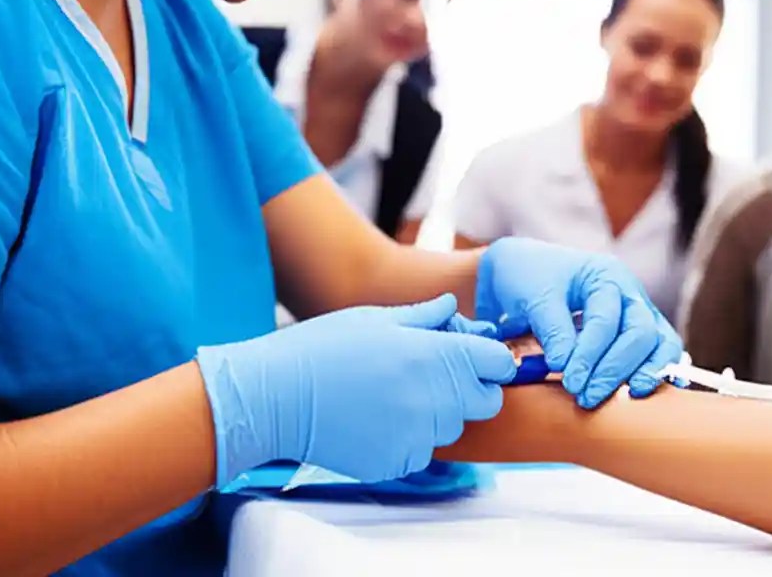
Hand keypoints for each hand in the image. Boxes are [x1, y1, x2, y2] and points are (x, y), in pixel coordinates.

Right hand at [195, 295, 515, 487]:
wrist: (273, 397)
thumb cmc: (321, 349)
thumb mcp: (375, 319)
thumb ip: (424, 317)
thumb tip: (453, 308)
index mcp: (432, 356)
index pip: (497, 363)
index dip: (489, 359)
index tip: (474, 357)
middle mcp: (432, 399)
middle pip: (485, 402)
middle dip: (469, 389)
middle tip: (432, 377)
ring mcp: (416, 436)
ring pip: (452, 428)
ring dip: (436, 414)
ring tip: (392, 395)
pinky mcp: (396, 463)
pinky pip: (422, 452)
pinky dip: (408, 439)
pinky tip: (375, 420)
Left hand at [474, 237, 681, 407]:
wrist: (526, 274)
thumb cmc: (530, 280)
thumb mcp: (535, 298)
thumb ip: (552, 329)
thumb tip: (565, 365)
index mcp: (606, 275)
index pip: (606, 319)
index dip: (589, 354)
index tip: (570, 382)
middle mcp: (630, 293)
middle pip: (640, 333)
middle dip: (614, 370)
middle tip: (586, 397)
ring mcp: (640, 314)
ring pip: (661, 343)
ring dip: (643, 374)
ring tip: (621, 402)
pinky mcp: (642, 336)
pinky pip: (663, 353)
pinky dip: (658, 372)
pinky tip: (643, 392)